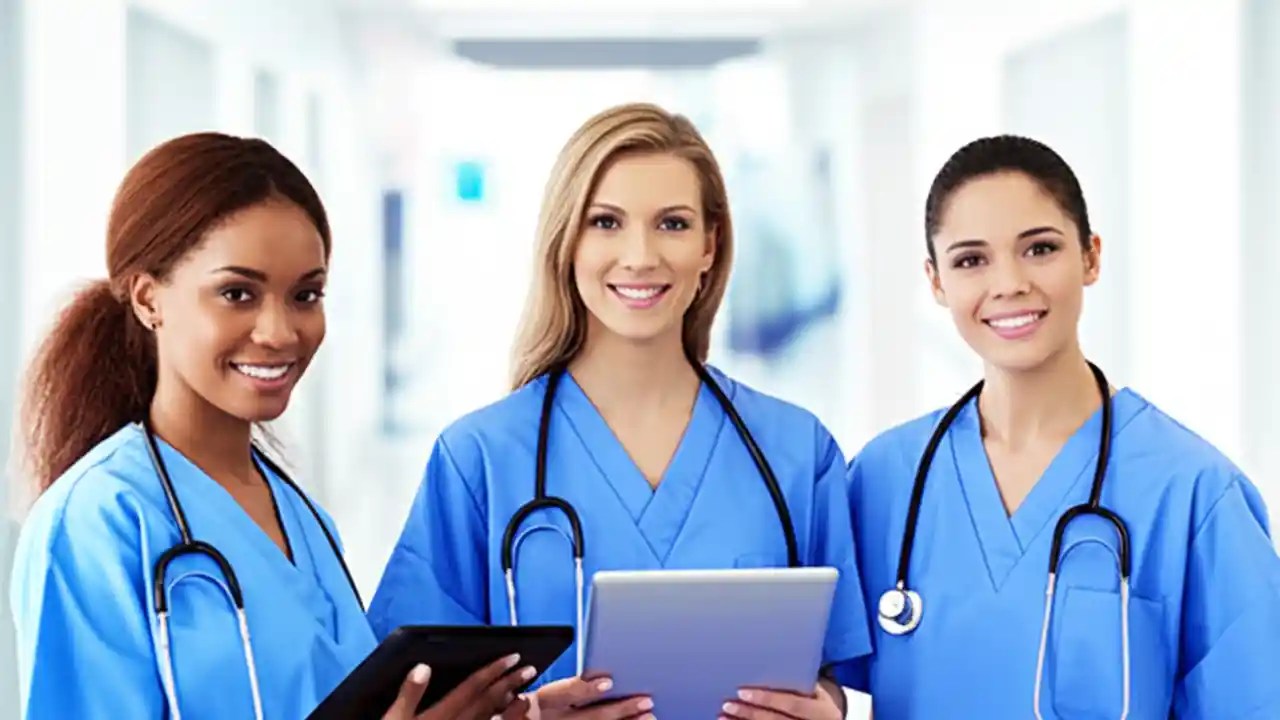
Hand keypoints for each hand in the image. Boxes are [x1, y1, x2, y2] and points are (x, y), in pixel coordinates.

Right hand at [382, 655, 537, 719]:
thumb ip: (409, 695)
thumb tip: (424, 667)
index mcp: (440, 715)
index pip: (472, 688)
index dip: (494, 670)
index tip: (514, 657)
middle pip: (488, 702)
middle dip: (510, 684)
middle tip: (531, 669)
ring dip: (510, 707)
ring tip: (526, 694)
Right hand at [522, 675, 653, 719]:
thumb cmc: (535, 708)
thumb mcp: (543, 695)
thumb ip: (570, 687)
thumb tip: (605, 675)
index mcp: (540, 701)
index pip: (562, 693)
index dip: (585, 688)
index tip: (609, 682)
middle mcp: (548, 719)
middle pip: (589, 717)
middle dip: (620, 709)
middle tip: (646, 700)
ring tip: (649, 717)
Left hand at [720, 681, 844, 719]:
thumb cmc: (816, 700)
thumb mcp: (817, 691)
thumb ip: (797, 682)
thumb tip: (765, 663)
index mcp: (822, 711)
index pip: (792, 704)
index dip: (768, 699)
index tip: (742, 691)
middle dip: (750, 714)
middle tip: (727, 704)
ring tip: (722, 717)